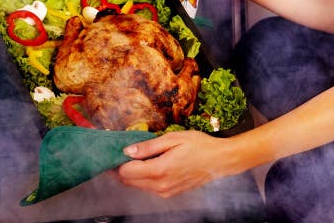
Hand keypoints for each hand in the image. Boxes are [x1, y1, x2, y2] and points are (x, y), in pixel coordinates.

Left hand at [114, 130, 234, 196]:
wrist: (219, 160)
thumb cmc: (199, 145)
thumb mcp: (173, 139)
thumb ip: (148, 146)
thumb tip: (127, 151)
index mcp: (159, 170)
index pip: (126, 172)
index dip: (117, 161)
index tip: (114, 150)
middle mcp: (160, 186)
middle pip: (128, 181)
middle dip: (121, 168)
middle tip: (120, 152)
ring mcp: (165, 192)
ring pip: (137, 186)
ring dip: (131, 173)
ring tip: (134, 156)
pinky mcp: (169, 193)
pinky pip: (148, 188)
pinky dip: (142, 178)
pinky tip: (147, 165)